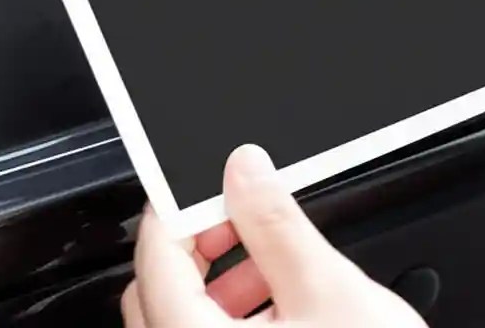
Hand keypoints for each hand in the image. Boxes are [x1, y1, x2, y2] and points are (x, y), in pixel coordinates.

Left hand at [121, 144, 427, 326]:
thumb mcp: (329, 291)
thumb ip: (278, 225)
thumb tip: (245, 173)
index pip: (154, 257)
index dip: (183, 209)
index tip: (220, 186)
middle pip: (157, 294)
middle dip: (200, 247)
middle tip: (247, 220)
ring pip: (180, 326)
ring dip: (217, 286)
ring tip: (274, 268)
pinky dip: (230, 324)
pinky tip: (282, 313)